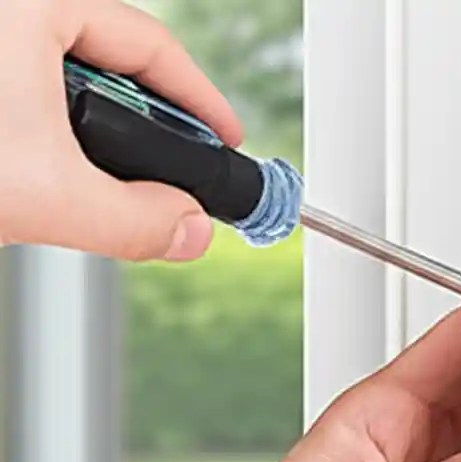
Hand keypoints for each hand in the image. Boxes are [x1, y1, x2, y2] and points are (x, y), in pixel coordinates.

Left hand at [0, 0, 240, 261]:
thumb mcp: (47, 197)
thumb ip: (135, 219)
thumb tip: (188, 227)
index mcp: (31, 6)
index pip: (151, 44)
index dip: (201, 100)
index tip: (225, 139)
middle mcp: (8, 13)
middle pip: (110, 58)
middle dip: (147, 120)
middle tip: (176, 166)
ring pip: (64, 77)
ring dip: (94, 131)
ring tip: (106, 179)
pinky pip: (27, 89)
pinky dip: (49, 131)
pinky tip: (50, 172)